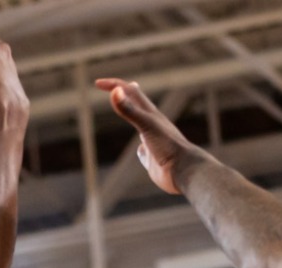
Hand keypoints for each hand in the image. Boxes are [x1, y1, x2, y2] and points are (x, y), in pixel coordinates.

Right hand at [94, 78, 196, 194]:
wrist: (183, 170)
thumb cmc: (167, 146)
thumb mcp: (145, 125)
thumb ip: (129, 109)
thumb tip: (115, 91)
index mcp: (150, 114)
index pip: (130, 92)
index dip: (114, 85)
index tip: (98, 84)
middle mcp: (152, 124)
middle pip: (137, 104)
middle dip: (125, 93)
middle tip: (114, 87)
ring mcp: (152, 140)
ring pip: (141, 125)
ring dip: (133, 116)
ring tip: (128, 113)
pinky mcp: (152, 158)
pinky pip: (144, 150)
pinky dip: (139, 148)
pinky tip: (140, 150)